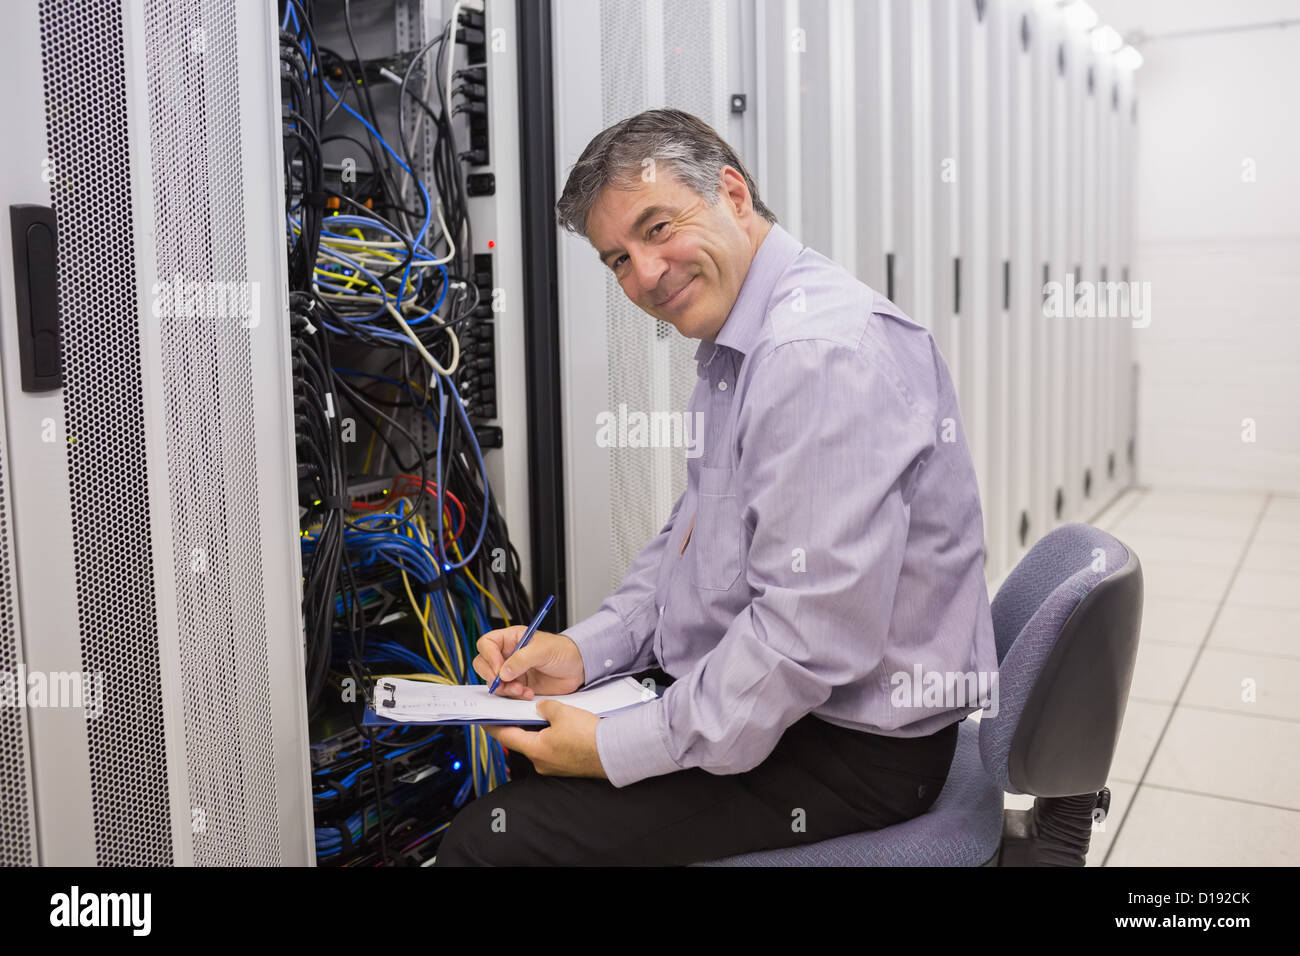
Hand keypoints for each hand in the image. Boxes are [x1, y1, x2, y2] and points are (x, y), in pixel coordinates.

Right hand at [472, 627, 584, 698]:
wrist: (578, 669)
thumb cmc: (564, 651)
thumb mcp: (543, 650)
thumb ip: (522, 659)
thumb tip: (503, 672)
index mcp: (511, 639)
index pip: (487, 644)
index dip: (489, 656)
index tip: (499, 668)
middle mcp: (508, 655)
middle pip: (483, 664)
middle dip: (492, 676)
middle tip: (505, 683)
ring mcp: (512, 672)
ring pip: (493, 682)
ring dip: (505, 689)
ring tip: (521, 689)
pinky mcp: (518, 686)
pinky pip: (506, 694)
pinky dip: (513, 696)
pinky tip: (527, 694)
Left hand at [484, 700, 604, 777]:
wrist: (613, 752)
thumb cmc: (587, 736)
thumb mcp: (562, 712)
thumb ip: (546, 707)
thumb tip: (541, 707)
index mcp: (535, 749)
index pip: (505, 736)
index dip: (493, 725)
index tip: (484, 718)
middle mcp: (540, 762)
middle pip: (521, 740)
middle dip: (518, 725)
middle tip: (514, 709)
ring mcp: (553, 766)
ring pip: (538, 744)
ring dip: (537, 730)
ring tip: (540, 714)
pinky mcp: (566, 766)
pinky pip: (552, 749)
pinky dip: (550, 737)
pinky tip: (559, 726)